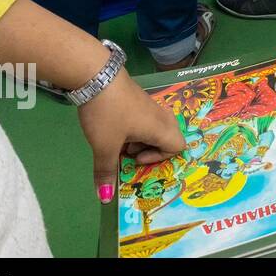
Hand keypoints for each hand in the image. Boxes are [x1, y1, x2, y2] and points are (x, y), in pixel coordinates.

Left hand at [79, 71, 185, 203]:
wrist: (97, 76)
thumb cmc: (108, 114)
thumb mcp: (104, 146)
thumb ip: (106, 172)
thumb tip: (105, 199)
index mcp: (160, 128)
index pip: (178, 147)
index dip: (159, 158)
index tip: (134, 157)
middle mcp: (161, 116)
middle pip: (168, 137)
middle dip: (149, 150)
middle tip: (127, 151)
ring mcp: (150, 105)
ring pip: (154, 128)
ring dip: (139, 139)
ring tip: (117, 139)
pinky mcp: (139, 98)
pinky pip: (145, 119)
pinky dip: (133, 128)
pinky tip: (112, 126)